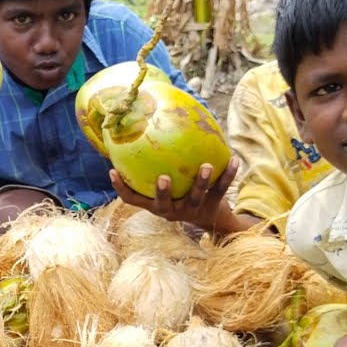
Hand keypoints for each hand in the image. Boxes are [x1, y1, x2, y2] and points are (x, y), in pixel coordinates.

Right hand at [109, 159, 240, 230]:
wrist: (212, 219)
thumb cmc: (182, 193)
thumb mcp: (168, 185)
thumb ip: (155, 164)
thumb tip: (145, 127)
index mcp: (157, 205)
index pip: (133, 200)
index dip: (121, 188)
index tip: (113, 171)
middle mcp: (172, 211)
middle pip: (164, 204)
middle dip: (162, 193)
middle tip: (163, 178)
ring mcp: (193, 209)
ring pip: (196, 196)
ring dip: (200, 181)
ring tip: (206, 165)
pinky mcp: (213, 206)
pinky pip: (221, 188)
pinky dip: (228, 174)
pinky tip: (233, 158)